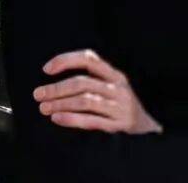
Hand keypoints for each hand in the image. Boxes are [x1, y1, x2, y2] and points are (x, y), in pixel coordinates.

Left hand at [33, 48, 163, 134]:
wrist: (148, 128)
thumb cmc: (122, 105)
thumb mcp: (112, 87)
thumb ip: (93, 80)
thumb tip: (58, 78)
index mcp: (114, 74)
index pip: (89, 59)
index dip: (67, 60)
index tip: (47, 69)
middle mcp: (117, 87)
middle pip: (83, 82)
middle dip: (57, 87)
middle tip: (38, 94)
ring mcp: (118, 106)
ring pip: (84, 100)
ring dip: (61, 103)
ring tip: (44, 107)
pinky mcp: (118, 124)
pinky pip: (91, 120)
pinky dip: (72, 119)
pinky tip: (57, 118)